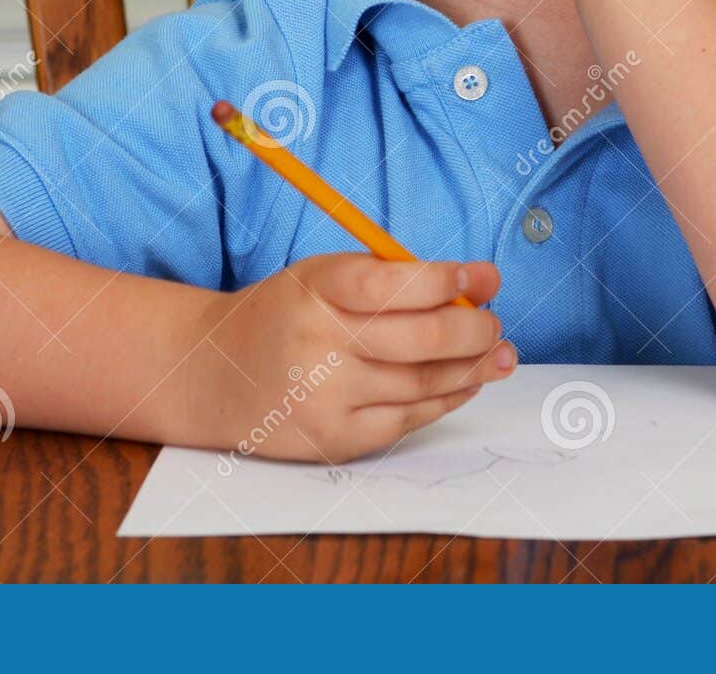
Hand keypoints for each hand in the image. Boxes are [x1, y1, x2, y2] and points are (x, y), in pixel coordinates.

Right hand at [189, 254, 513, 463]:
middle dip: (475, 331)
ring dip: (474, 368)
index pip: (393, 285)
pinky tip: (466, 383)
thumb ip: (390, 277)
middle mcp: (319, 344)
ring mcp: (327, 398)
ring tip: (499, 353)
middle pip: (421, 340)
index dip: (447, 281)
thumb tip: (475, 286)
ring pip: (424, 383)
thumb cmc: (286, 314)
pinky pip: (409, 420)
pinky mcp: (336, 439)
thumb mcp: (322, 276)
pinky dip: (446, 399)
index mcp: (315, 290)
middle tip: (495, 322)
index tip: (482, 276)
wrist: (217, 375)